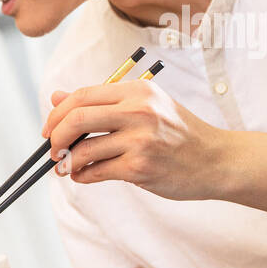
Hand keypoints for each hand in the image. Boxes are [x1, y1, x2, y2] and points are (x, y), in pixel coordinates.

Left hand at [41, 81, 225, 200]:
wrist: (217, 160)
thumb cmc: (177, 133)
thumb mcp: (145, 106)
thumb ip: (101, 102)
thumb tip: (56, 97)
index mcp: (138, 91)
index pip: (82, 96)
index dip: (57, 114)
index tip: (49, 129)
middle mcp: (139, 111)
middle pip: (76, 119)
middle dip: (55, 137)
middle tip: (51, 150)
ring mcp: (141, 140)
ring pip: (84, 149)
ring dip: (67, 162)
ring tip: (66, 168)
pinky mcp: (140, 167)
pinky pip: (96, 172)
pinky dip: (83, 176)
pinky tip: (84, 176)